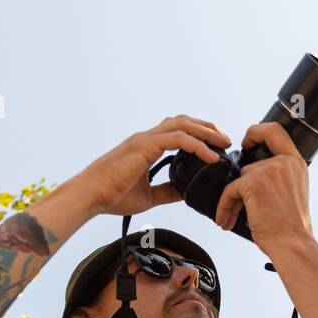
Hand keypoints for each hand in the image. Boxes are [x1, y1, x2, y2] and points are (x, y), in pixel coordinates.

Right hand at [79, 115, 231, 217]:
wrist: (91, 195)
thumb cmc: (112, 195)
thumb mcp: (148, 196)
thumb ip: (167, 191)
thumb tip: (185, 192)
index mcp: (147, 146)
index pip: (177, 130)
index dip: (199, 134)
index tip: (215, 147)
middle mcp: (147, 138)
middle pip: (183, 121)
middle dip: (207, 128)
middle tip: (226, 141)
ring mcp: (145, 140)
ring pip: (183, 125)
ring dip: (206, 132)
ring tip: (223, 144)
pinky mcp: (145, 146)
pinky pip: (178, 139)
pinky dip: (197, 146)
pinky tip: (210, 157)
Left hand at [212, 122, 314, 251]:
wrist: (292, 245)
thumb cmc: (291, 228)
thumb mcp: (293, 193)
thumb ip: (279, 177)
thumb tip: (251, 174)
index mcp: (296, 163)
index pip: (275, 130)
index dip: (256, 131)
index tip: (246, 142)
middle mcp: (284, 163)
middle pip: (249, 164)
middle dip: (240, 187)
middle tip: (236, 206)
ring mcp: (269, 170)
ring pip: (238, 178)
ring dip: (232, 199)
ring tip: (231, 218)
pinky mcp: (253, 183)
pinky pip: (229, 190)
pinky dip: (224, 206)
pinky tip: (225, 220)